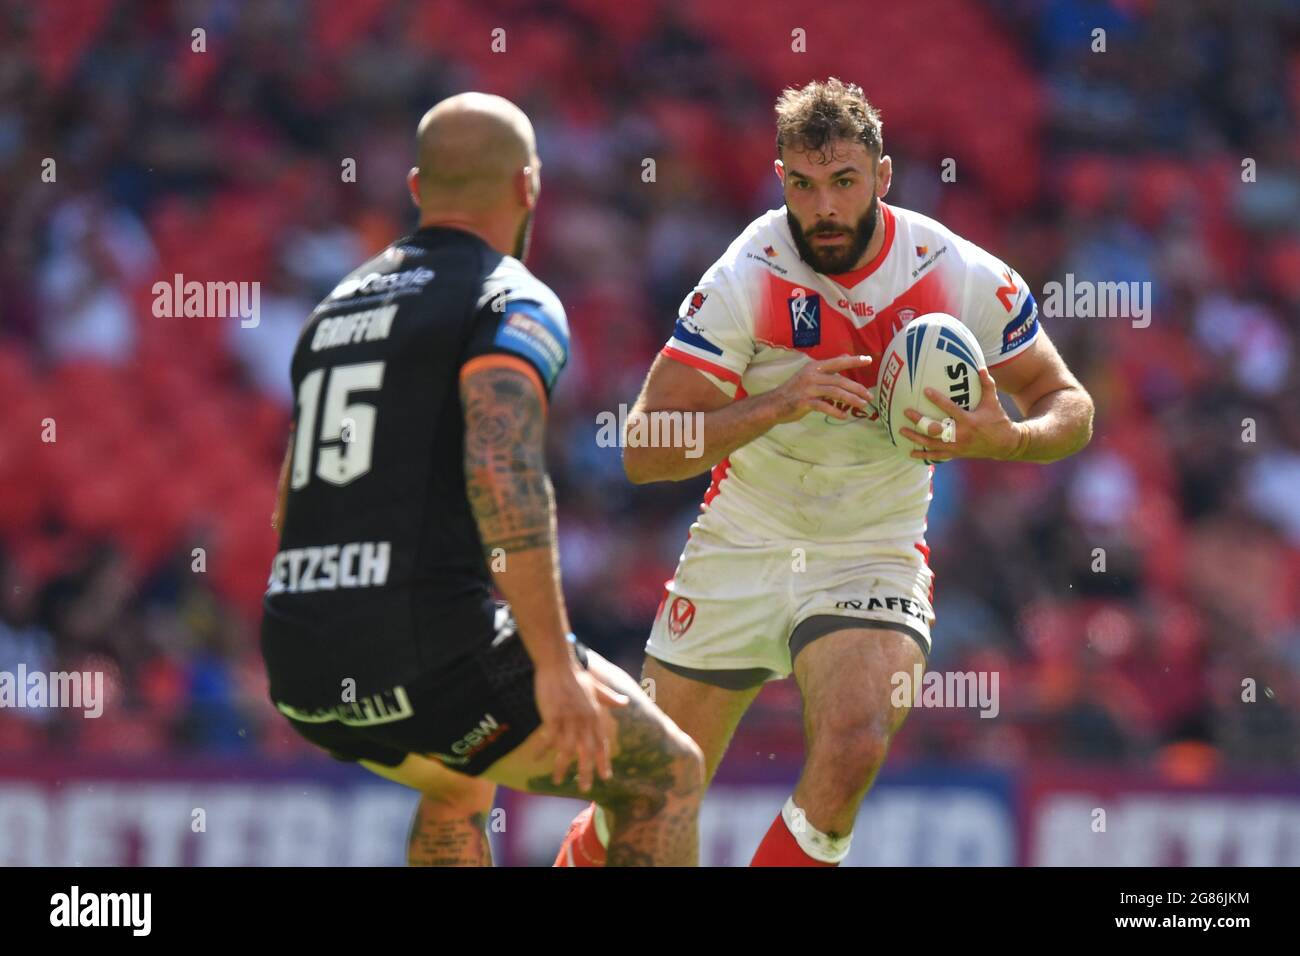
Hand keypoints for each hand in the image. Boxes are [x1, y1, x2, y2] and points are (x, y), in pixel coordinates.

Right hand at [533, 659, 628, 791]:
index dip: (604, 761)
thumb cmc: (577, 676)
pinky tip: (537, 759)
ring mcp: (568, 720)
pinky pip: (548, 739)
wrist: (559, 664)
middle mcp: (584, 721)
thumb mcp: (596, 688)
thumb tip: (625, 702)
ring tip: (558, 781)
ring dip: (562, 767)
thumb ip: (609, 698)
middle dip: (586, 772)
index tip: (606, 777)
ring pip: (567, 751)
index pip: (602, 743)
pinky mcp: (553, 717)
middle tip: (585, 788)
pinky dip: (543, 750)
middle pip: (587, 752)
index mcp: (595, 716)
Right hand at [763, 354, 873, 424]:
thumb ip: (828, 367)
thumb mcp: (811, 374)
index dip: (854, 360)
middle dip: (857, 388)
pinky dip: (836, 411)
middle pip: (839, 380)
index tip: (869, 360)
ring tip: (862, 405)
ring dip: (851, 399)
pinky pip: (824, 406)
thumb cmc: (795, 390)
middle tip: (869, 396)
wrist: (774, 404)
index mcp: (814, 367)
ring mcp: (807, 389)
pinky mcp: (804, 402)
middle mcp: (812, 375)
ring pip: (834, 392)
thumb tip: (845, 356)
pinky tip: (844, 416)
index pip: (838, 361)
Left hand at [899, 366, 1024, 461]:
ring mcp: (957, 446)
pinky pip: (937, 456)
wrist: (1005, 445)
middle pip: (936, 429)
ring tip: (901, 431)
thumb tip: (981, 367)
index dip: (938, 399)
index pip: (950, 408)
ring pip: (933, 444)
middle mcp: (961, 435)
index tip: (925, 390)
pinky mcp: (956, 454)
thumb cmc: (998, 420)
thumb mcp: (993, 402)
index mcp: (969, 420)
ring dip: (916, 438)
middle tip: (906, 412)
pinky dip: (924, 455)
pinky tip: (911, 452)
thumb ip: (987, 384)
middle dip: (920, 421)